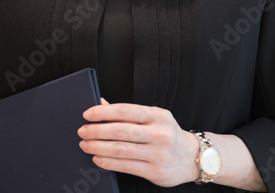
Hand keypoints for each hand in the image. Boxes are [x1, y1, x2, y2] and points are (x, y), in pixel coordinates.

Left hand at [78, 99, 200, 186]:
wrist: (191, 157)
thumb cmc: (166, 134)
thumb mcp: (153, 118)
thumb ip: (127, 113)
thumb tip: (100, 103)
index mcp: (158, 116)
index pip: (125, 110)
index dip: (103, 112)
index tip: (87, 114)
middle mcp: (160, 134)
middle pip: (121, 131)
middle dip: (97, 131)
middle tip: (82, 131)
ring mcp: (159, 154)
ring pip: (121, 149)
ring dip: (98, 147)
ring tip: (86, 145)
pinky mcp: (155, 171)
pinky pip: (126, 166)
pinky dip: (108, 162)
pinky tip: (98, 159)